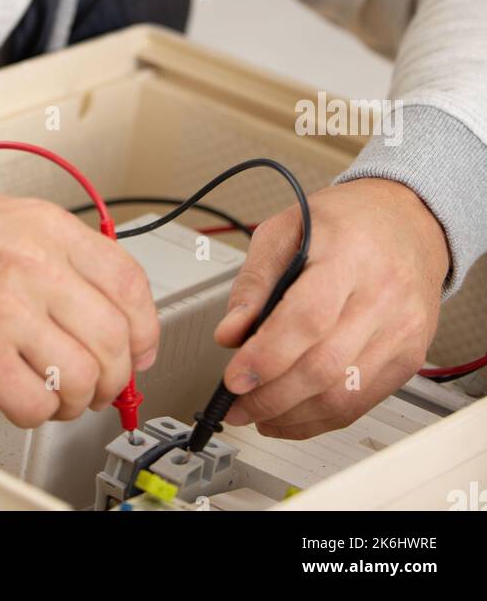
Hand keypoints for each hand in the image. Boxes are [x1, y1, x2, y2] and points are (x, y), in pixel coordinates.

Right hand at [0, 192, 158, 427]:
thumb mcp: (4, 218)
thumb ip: (58, 255)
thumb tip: (105, 304)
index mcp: (47, 228)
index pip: (131, 284)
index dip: (145, 328)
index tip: (138, 349)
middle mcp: (35, 266)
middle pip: (117, 339)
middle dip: (115, 375)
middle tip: (98, 384)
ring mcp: (8, 313)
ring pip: (86, 378)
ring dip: (76, 399)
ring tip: (54, 393)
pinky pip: (38, 404)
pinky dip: (36, 412)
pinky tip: (18, 398)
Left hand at [212, 178, 450, 439]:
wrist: (407, 221)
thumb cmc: (346, 221)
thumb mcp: (285, 228)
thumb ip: (253, 282)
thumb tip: (229, 335)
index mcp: (348, 254)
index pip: (307, 318)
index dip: (266, 356)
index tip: (233, 379)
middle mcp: (383, 295)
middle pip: (323, 366)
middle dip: (270, 397)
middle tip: (236, 404)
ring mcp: (401, 331)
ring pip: (343, 395)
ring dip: (292, 415)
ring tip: (258, 414)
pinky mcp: (409, 357)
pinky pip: (361, 402)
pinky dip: (321, 417)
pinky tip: (293, 414)